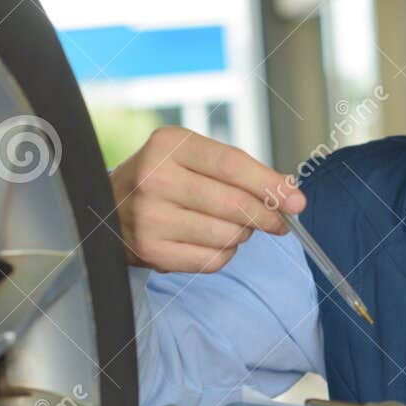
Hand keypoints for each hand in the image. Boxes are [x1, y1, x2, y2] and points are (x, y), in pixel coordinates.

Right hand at [109, 125, 302, 272]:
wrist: (108, 206)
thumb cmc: (164, 178)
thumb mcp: (191, 156)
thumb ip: (238, 170)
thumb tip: (290, 196)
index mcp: (169, 145)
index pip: (232, 165)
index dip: (270, 185)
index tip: (297, 202)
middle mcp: (155, 179)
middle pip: (235, 205)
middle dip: (267, 216)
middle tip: (278, 222)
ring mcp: (150, 217)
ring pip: (228, 235)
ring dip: (243, 234)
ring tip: (231, 225)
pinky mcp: (151, 251)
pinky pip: (213, 260)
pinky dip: (225, 252)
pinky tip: (211, 240)